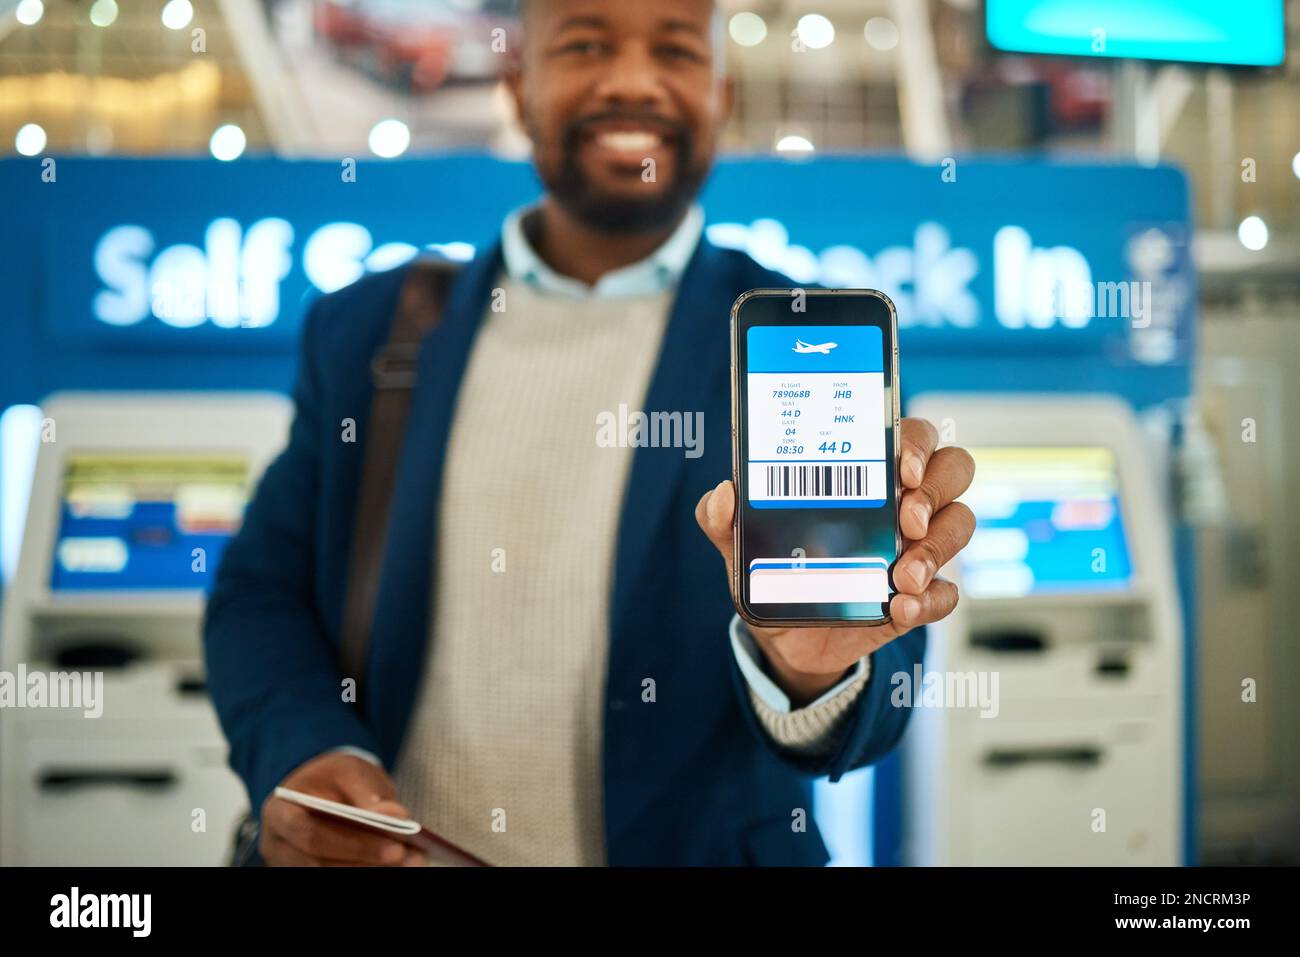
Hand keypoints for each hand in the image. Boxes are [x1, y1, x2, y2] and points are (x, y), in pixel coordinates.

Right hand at [260, 752, 425, 865]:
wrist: (317, 786)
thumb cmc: (332, 778)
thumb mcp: (350, 771)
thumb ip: (370, 793)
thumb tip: (397, 816)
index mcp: (281, 811)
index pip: (312, 835)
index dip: (354, 845)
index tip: (396, 846)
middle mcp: (279, 844)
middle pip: (320, 863)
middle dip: (367, 861)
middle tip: (407, 857)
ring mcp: (290, 863)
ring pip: (328, 874)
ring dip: (370, 870)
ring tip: (411, 861)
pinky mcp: (306, 869)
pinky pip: (335, 874)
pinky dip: (366, 870)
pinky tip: (395, 865)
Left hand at [696, 417, 975, 706]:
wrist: (786, 639)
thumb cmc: (775, 569)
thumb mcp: (740, 544)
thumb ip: (722, 518)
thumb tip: (722, 495)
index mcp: (868, 473)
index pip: (910, 435)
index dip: (915, 442)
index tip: (899, 466)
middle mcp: (903, 501)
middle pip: (953, 468)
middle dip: (935, 488)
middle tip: (905, 518)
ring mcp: (918, 547)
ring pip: (960, 524)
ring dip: (937, 547)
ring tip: (901, 575)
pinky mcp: (921, 596)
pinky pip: (948, 592)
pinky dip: (931, 599)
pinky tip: (901, 607)